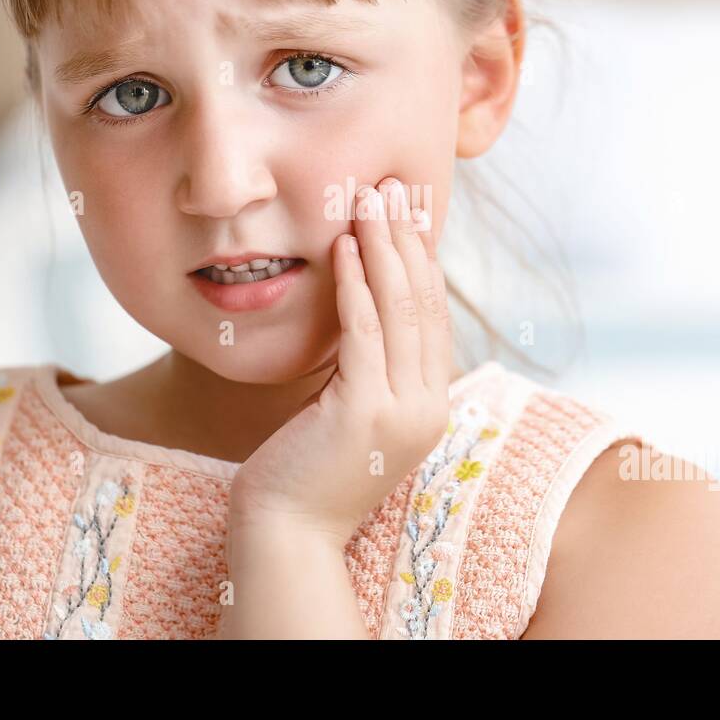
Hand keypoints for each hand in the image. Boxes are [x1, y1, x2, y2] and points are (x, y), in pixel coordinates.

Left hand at [228, 176, 453, 546]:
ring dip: (384, 249)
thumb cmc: (307, 469)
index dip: (422, 260)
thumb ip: (370, 369)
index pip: (434, 317)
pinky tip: (344, 247)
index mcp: (430, 405)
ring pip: (401, 311)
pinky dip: (356, 284)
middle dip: (407, 240)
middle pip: (425, 305)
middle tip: (392, 188)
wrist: (285, 532)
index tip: (407, 212)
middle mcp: (428, 407)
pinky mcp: (365, 414)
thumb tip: (367, 312)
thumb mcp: (351, 411)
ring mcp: (402, 412)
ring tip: (369, 200)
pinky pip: (365, 333)